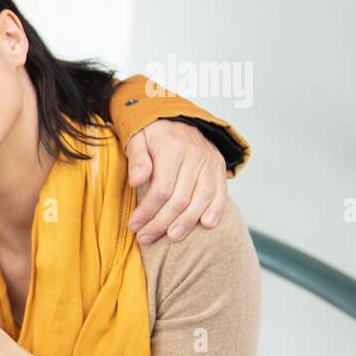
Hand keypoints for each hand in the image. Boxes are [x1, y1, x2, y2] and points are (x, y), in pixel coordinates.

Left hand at [126, 119, 227, 243]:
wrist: (176, 117)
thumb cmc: (151, 134)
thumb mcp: (137, 139)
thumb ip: (137, 160)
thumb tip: (136, 182)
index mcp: (172, 148)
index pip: (161, 189)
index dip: (147, 211)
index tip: (133, 226)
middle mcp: (195, 155)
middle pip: (180, 198)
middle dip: (161, 222)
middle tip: (145, 238)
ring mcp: (210, 161)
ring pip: (201, 198)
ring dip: (187, 222)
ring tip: (171, 237)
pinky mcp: (219, 167)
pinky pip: (221, 191)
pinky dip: (216, 209)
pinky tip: (206, 225)